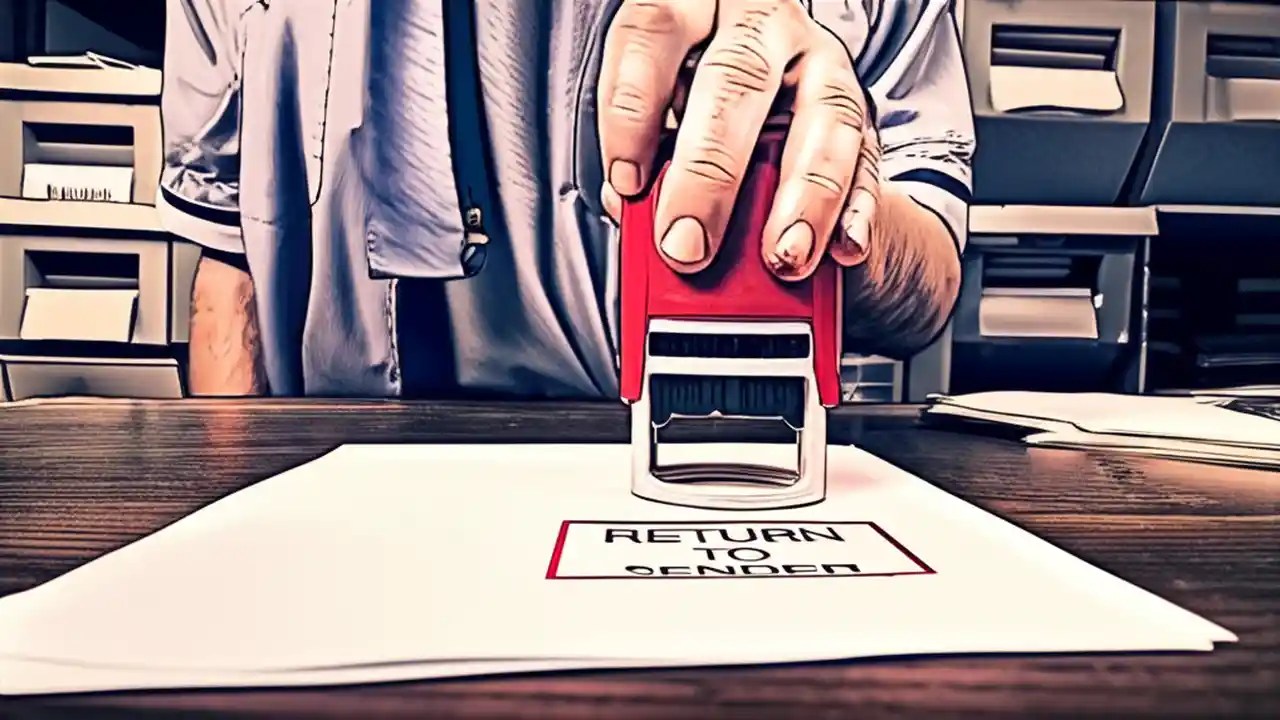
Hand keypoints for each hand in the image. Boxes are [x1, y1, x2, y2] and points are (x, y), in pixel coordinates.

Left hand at [597, 0, 879, 280]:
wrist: (778, 97)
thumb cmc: (701, 105)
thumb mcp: (665, 112)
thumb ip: (648, 157)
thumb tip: (635, 214)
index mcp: (695, 9)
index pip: (655, 31)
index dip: (633, 108)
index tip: (628, 181)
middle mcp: (760, 23)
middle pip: (736, 78)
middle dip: (709, 172)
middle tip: (688, 243)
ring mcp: (821, 60)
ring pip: (823, 116)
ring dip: (804, 197)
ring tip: (782, 256)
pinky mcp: (863, 109)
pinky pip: (868, 158)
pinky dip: (855, 211)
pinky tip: (840, 249)